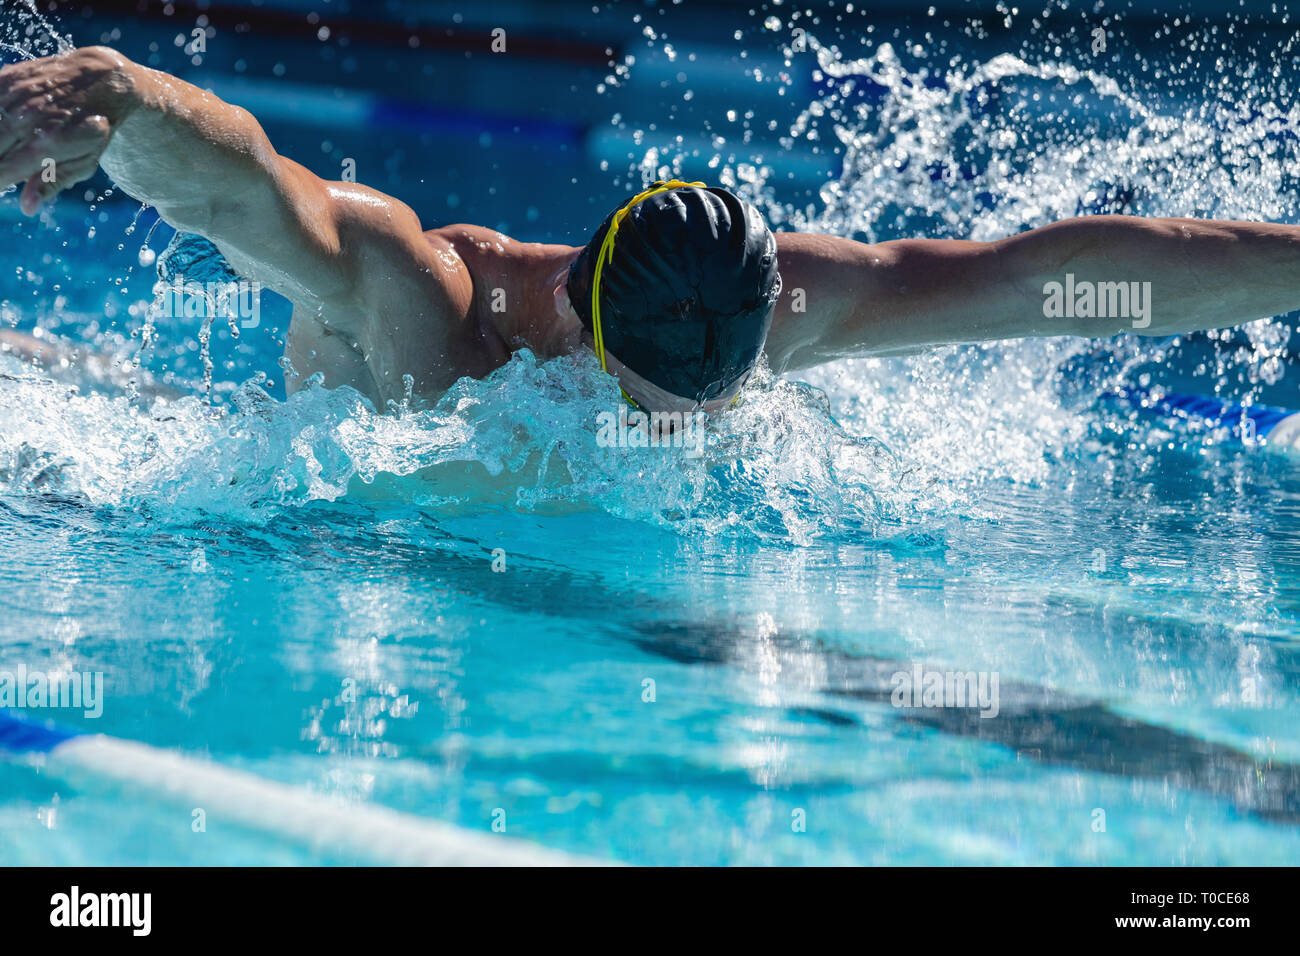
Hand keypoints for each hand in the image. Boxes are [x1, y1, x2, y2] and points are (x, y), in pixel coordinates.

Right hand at [0, 46, 133, 214]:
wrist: (103, 80)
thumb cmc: (93, 129)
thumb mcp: (85, 162)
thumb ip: (52, 182)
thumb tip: (27, 207)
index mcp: (49, 143)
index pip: (2, 171)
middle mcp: (29, 117)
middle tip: (3, 169)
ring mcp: (17, 95)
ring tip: (7, 150)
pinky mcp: (8, 78)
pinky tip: (4, 130)